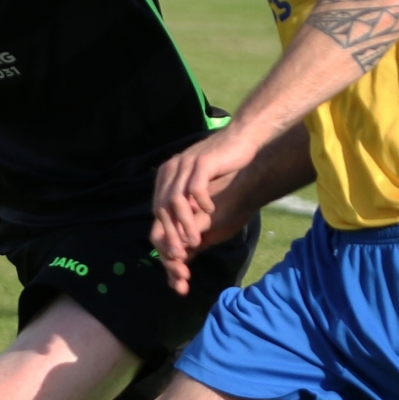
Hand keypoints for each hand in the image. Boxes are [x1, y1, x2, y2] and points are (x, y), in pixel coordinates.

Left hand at [150, 123, 263, 294]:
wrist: (242, 140)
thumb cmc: (223, 170)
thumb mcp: (200, 195)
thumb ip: (188, 214)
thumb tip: (179, 245)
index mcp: (166, 178)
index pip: (157, 213)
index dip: (164, 237)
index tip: (174, 259)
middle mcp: (171, 170)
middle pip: (162, 209)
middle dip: (171, 236)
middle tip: (181, 257)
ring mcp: (185, 165)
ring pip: (176, 201)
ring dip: (185, 224)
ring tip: (196, 241)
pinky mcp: (201, 161)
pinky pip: (195, 187)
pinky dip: (201, 203)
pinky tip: (211, 211)